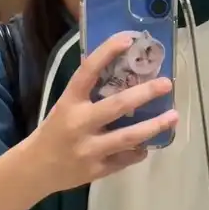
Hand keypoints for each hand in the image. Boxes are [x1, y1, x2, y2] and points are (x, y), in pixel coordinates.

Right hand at [32, 34, 177, 193]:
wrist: (35, 170)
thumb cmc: (53, 132)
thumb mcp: (64, 107)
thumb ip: (87, 93)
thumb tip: (118, 69)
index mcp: (68, 103)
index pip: (87, 72)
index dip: (107, 53)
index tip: (128, 39)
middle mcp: (79, 124)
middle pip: (117, 106)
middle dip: (145, 93)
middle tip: (167, 83)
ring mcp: (89, 149)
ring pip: (128, 137)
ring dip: (154, 125)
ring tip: (173, 116)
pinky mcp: (97, 170)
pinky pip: (126, 158)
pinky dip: (139, 150)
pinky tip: (148, 144)